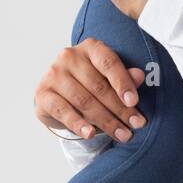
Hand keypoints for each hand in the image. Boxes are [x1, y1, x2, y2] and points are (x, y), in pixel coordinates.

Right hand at [33, 41, 148, 142]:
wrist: (59, 95)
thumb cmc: (90, 83)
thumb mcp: (109, 78)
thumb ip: (124, 77)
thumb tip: (140, 76)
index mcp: (90, 47)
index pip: (109, 63)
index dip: (123, 82)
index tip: (134, 102)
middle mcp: (69, 56)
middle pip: (99, 86)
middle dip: (120, 109)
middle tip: (136, 125)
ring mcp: (54, 74)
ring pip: (84, 101)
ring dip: (106, 121)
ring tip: (122, 135)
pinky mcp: (43, 94)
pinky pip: (63, 111)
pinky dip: (78, 124)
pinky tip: (90, 134)